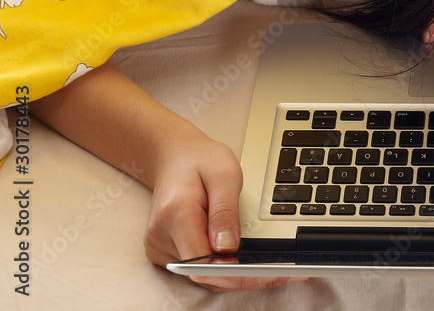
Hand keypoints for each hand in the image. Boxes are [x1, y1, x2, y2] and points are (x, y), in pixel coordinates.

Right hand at [144, 133, 302, 290]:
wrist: (175, 156)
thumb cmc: (200, 160)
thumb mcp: (225, 175)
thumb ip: (226, 212)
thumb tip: (228, 247)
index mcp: (176, 214)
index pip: (203, 262)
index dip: (234, 275)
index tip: (262, 276)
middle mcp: (160, 234)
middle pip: (201, 273)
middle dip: (238, 277)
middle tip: (274, 275)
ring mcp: (159, 244)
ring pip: (198, 274)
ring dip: (229, 274)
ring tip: (260, 266)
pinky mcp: (163, 249)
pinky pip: (193, 268)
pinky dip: (215, 267)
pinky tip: (235, 259)